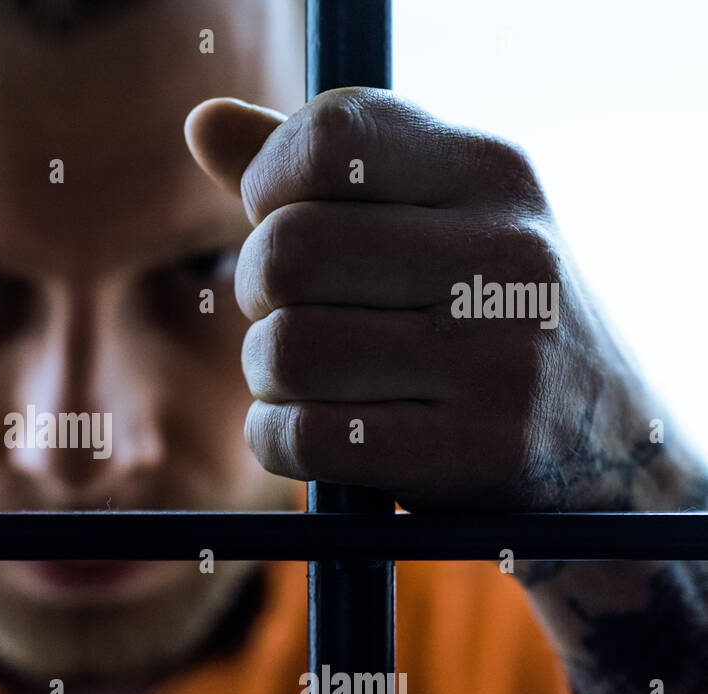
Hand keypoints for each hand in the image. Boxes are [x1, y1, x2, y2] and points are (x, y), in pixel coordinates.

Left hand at [185, 90, 688, 511]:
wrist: (605, 444)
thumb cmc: (478, 316)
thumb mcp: (428, 221)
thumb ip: (315, 172)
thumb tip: (203, 123)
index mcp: (489, 172)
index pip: (328, 136)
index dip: (268, 187)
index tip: (282, 224)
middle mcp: (505, 253)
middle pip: (285, 254)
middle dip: (258, 295)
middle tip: (291, 315)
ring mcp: (498, 358)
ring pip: (285, 351)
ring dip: (267, 376)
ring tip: (310, 379)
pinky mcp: (475, 453)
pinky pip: (302, 437)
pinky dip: (276, 439)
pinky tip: (315, 433)